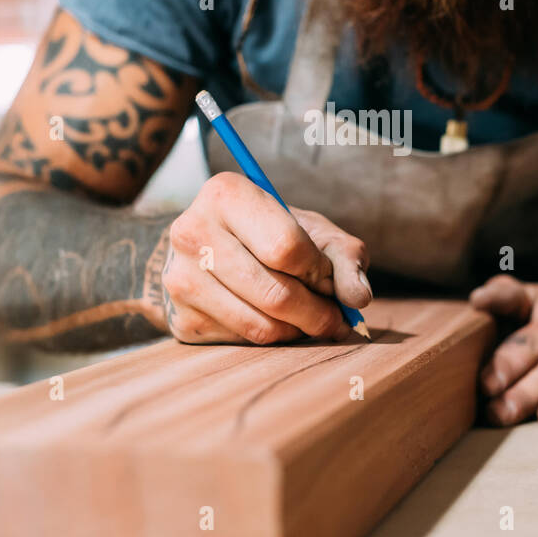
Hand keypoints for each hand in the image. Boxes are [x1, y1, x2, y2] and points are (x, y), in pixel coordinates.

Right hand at [162, 172, 371, 344]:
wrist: (212, 248)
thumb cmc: (271, 233)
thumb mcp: (314, 231)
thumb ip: (345, 258)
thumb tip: (357, 298)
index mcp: (226, 194)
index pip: (286, 247)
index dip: (318, 271)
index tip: (327, 276)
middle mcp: (192, 232)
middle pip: (274, 293)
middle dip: (317, 312)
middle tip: (334, 318)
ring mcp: (179, 279)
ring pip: (260, 325)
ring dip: (298, 330)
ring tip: (310, 318)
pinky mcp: (181, 319)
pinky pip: (243, 342)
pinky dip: (272, 338)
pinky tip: (276, 321)